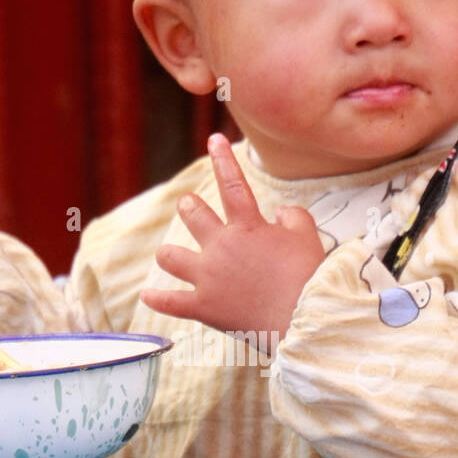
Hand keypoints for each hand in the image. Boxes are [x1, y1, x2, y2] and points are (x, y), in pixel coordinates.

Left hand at [140, 134, 325, 352]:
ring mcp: (208, 277)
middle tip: (189, 206)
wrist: (304, 317)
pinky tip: (148, 295)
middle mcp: (221, 247)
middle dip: (189, 207)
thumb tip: (281, 211)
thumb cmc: (309, 278)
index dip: (223, 159)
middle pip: (192, 215)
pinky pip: (170, 301)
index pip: (233, 184)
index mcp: (248, 227)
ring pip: (170, 256)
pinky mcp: (204, 307)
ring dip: (170, 254)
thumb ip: (294, 217)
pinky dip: (158, 299)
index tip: (214, 139)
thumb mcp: (309, 238)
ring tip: (171, 255)